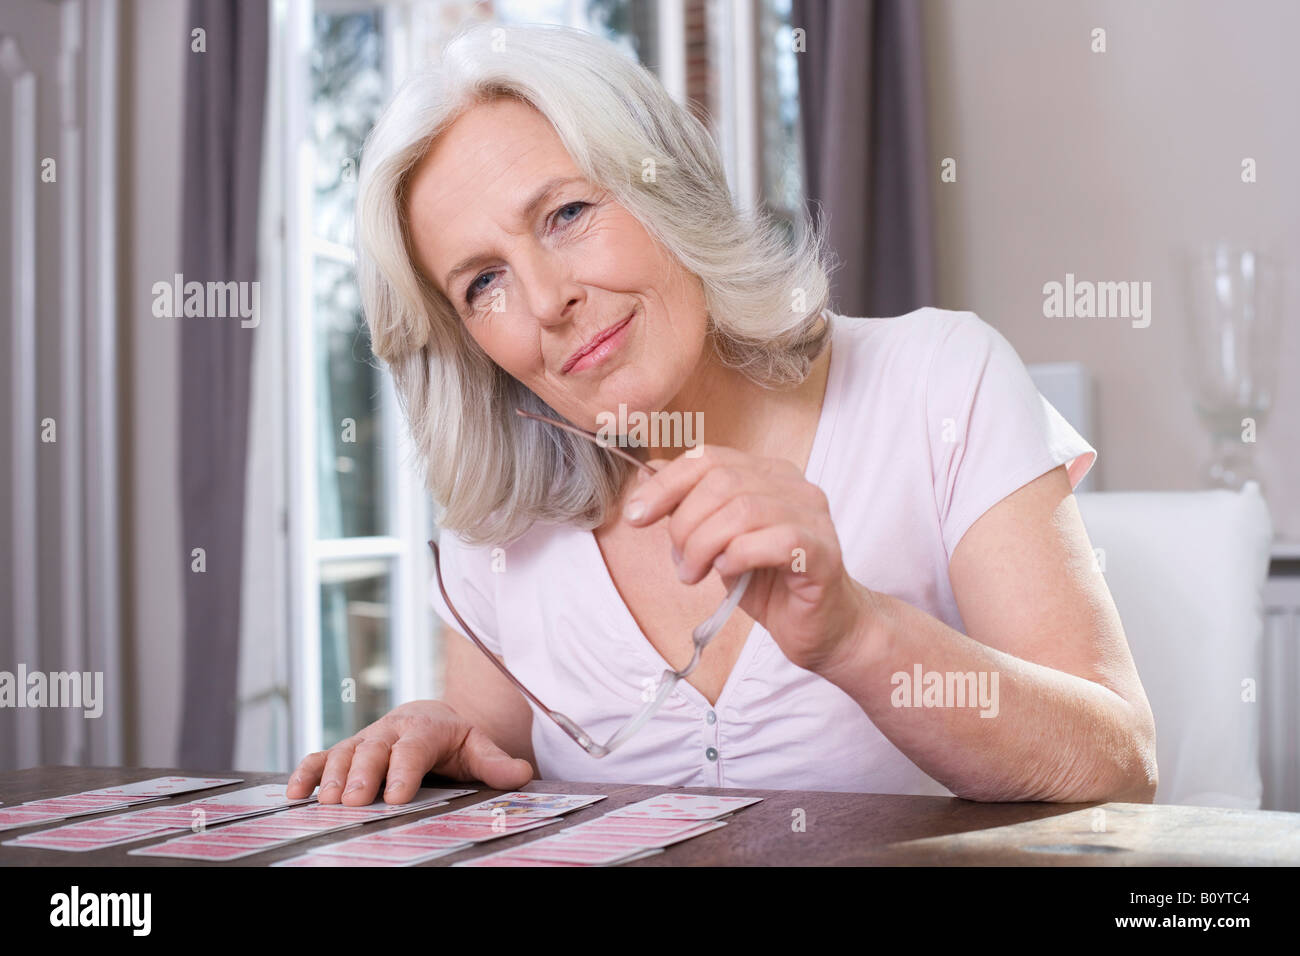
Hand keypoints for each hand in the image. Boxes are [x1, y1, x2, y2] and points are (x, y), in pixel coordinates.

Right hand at [285, 699, 533, 804]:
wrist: (430, 717)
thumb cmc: (453, 740)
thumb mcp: (477, 747)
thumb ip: (495, 762)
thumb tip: (522, 774)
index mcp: (423, 728)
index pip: (412, 748)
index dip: (403, 770)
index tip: (397, 796)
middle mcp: (388, 731)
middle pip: (371, 750)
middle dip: (361, 774)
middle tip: (354, 800)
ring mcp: (364, 740)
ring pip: (343, 753)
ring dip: (332, 777)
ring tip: (327, 802)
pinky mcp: (345, 750)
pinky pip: (321, 757)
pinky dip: (306, 773)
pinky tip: (295, 794)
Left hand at [622, 445, 875, 676]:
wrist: (820, 628)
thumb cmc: (769, 584)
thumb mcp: (716, 541)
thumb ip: (689, 506)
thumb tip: (647, 472)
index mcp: (767, 473)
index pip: (708, 457)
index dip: (666, 484)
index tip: (637, 515)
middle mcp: (794, 485)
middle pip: (722, 481)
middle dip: (685, 523)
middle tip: (680, 561)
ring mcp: (812, 516)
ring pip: (744, 510)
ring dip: (704, 545)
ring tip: (695, 574)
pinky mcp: (821, 552)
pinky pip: (774, 540)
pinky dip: (739, 556)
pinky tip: (729, 572)